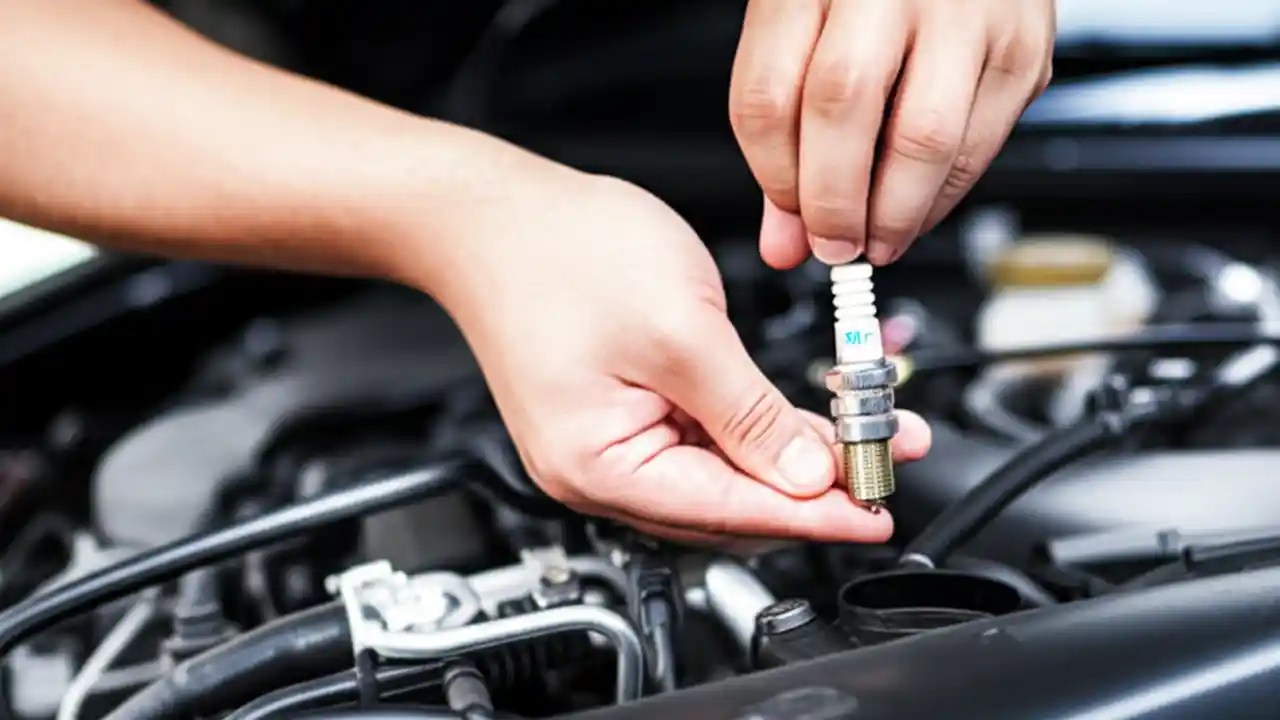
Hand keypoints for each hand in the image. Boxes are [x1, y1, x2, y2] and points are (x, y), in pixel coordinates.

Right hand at [417, 173, 928, 544]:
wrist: (491, 214)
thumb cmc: (559, 254)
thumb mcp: (681, 331)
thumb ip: (751, 415)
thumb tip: (809, 475)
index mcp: (601, 465)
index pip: (733, 512)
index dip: (818, 515)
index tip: (879, 512)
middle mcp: (597, 473)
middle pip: (728, 505)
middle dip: (815, 485)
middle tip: (886, 462)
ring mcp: (604, 447)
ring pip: (720, 476)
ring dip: (792, 459)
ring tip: (861, 434)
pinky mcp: (617, 418)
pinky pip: (699, 444)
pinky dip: (754, 433)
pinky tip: (800, 418)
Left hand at [730, 0, 1054, 267]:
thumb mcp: (804, 31)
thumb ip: (786, 132)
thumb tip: (786, 240)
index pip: (769, 95)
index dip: (776, 178)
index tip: (789, 220)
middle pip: (842, 108)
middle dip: (833, 204)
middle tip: (833, 245)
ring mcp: (966, 12)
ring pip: (924, 140)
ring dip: (895, 215)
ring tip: (877, 241)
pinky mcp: (1024, 45)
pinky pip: (981, 145)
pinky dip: (944, 197)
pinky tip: (918, 206)